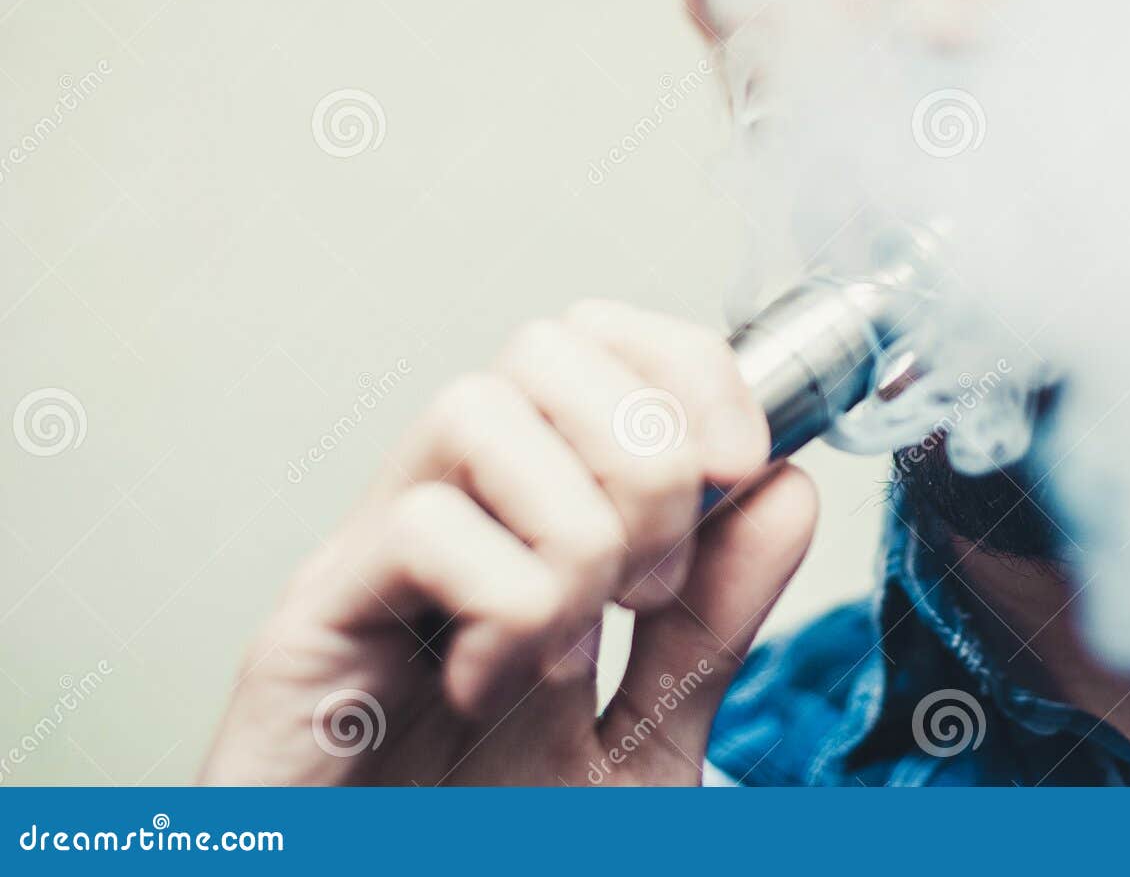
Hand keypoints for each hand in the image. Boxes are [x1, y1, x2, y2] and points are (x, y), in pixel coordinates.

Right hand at [200, 301, 817, 784]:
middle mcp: (453, 516)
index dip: (692, 372)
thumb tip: (781, 490)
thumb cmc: (495, 843)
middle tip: (647, 587)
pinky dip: (506, 607)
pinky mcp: (307, 626)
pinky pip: (422, 528)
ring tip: (569, 645)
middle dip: (645, 454)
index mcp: (531, 521)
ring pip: (478, 408)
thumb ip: (713, 621)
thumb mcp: (648, 735)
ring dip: (574, 529)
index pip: (604, 343)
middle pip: (548, 346)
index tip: (742, 467)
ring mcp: (373, 561)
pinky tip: (494, 688)